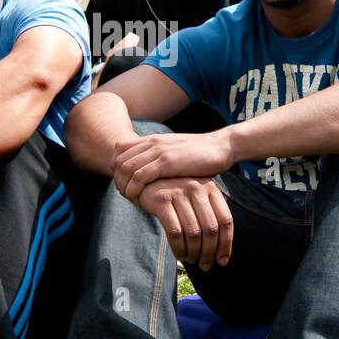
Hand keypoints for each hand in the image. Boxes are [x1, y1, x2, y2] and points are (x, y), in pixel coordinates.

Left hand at [113, 131, 234, 201]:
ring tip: (131, 199)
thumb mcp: (175, 151)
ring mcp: (158, 151)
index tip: (124, 184)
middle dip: (117, 181)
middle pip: (118, 161)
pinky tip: (138, 199)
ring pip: (125, 169)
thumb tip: (149, 171)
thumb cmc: (201, 154)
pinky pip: (139, 176)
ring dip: (123, 187)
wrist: (221, 147)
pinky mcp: (166, 162)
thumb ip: (161, 156)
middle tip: (126, 195)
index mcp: (152, 139)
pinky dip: (133, 190)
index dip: (116, 168)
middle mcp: (152, 142)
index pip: (119, 150)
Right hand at [137, 177, 233, 271]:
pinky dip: (179, 248)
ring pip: (193, 232)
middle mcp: (197, 188)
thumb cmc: (175, 196)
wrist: (145, 181)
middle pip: (210, 228)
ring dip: (194, 252)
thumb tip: (221, 253)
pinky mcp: (161, 200)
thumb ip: (209, 216)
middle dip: (209, 253)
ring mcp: (179, 193)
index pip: (225, 220)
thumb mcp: (196, 199)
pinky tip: (180, 256)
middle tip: (205, 266)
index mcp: (210, 188)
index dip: (226, 244)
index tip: (222, 261)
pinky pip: (175, 232)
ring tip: (191, 260)